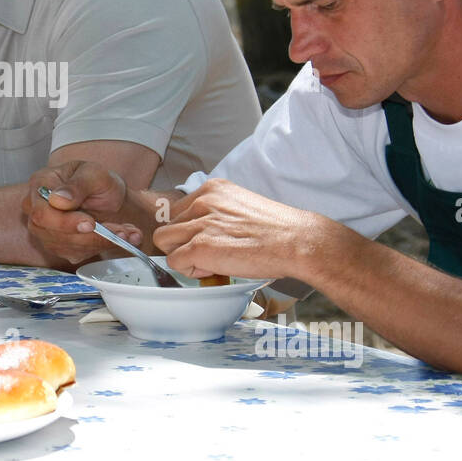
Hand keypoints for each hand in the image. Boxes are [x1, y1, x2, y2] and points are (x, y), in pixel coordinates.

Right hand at [23, 161, 140, 264]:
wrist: (106, 194)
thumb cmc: (95, 179)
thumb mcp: (93, 173)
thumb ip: (77, 185)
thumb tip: (58, 200)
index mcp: (40, 185)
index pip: (42, 212)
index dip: (64, 222)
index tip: (90, 223)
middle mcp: (37, 210)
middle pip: (52, 234)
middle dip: (89, 236)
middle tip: (119, 231)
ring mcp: (47, 231)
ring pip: (68, 247)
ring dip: (102, 242)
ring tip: (128, 232)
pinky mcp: (61, 246)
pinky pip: (79, 253)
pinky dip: (104, 246)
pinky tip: (123, 236)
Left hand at [154, 178, 324, 280]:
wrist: (296, 241)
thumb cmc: (276, 230)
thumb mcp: (240, 207)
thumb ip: (216, 213)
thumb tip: (200, 231)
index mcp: (212, 189)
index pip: (177, 211)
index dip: (189, 231)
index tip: (207, 239)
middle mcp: (202, 202)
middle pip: (168, 227)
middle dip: (183, 244)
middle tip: (210, 253)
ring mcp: (200, 224)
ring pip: (165, 243)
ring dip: (184, 256)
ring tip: (212, 261)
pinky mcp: (200, 247)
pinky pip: (174, 262)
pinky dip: (191, 271)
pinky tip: (215, 268)